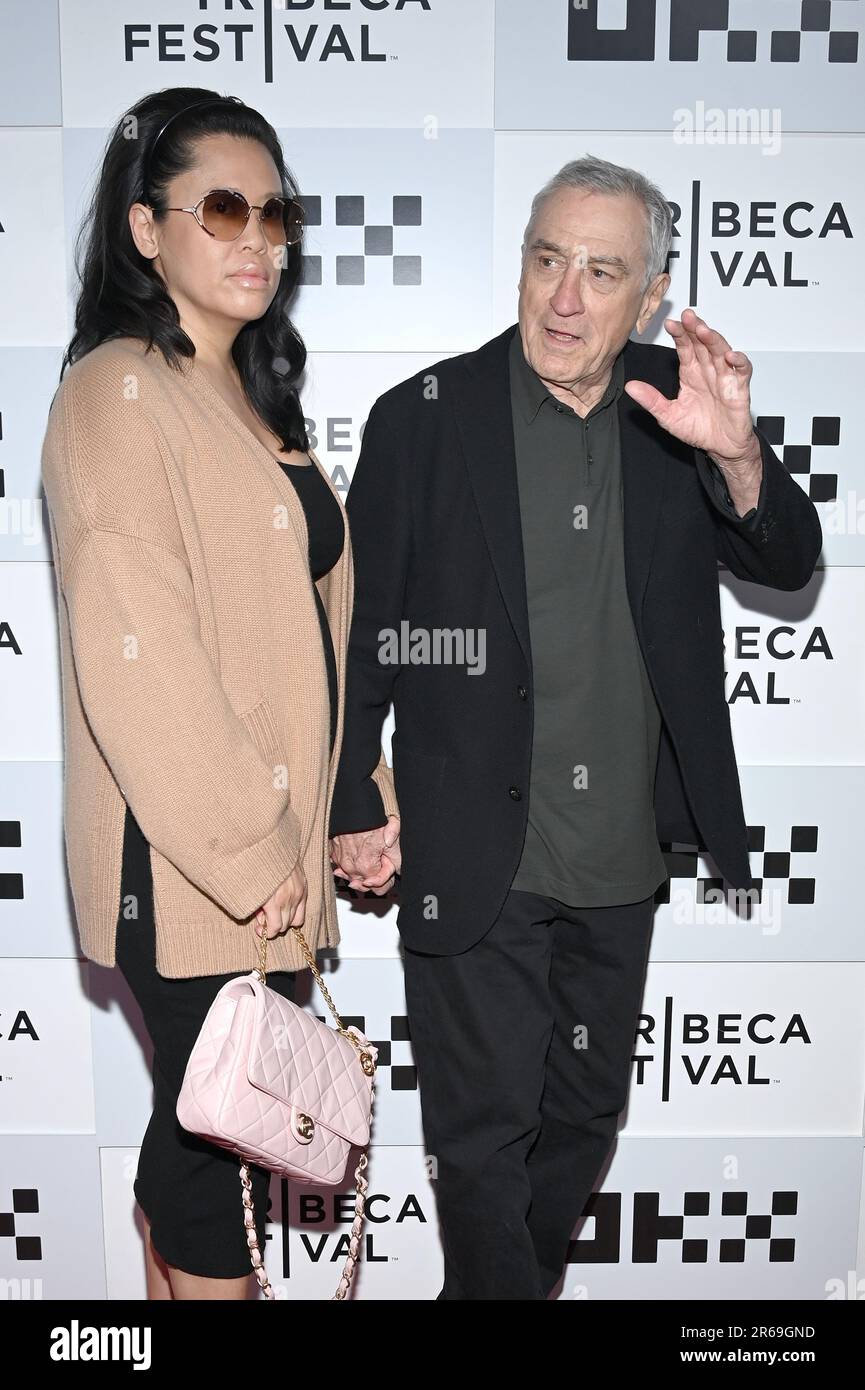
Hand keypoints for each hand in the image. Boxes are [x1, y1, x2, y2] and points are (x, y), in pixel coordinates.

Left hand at [254, 862, 307, 939]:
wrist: (268, 844)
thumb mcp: (248, 890)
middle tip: (263, 917)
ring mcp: (298, 892)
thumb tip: (258, 917)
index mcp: (274, 901)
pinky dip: (294, 910)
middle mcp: (289, 898)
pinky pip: (303, 908)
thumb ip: (254, 908)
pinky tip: (284, 904)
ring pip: (296, 919)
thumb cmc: (255, 865)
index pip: (276, 928)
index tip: (258, 929)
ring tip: (274, 910)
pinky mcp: (304, 885)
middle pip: (285, 925)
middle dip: (273, 925)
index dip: (266, 932)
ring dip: (285, 919)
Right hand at [330, 815, 400, 896]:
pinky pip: (341, 866)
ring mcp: (339, 861)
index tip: (387, 864)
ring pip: (352, 876)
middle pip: (365, 885)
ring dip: (360, 870)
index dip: (387, 877)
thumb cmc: (370, 818)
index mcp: (366, 866)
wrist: (351, 805)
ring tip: (367, 854)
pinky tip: (355, 852)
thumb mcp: (393, 836)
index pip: (380, 889)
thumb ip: (396, 858)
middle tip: (379, 857)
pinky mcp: (332, 854)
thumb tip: (398, 870)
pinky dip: (349, 861)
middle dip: (374, 875)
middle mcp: (350, 867)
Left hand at [624, 307, 760, 462]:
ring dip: (713, 339)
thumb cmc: (699, 429)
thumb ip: (651, 400)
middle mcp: (708, 371)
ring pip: (721, 351)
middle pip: (703, 343)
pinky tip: (731, 356)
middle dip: (695, 328)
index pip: (685, 348)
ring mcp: (724, 377)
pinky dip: (739, 362)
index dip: (679, 335)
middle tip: (687, 316)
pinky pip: (742, 371)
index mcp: (691, 374)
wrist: (721, 447)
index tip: (670, 324)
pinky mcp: (739, 388)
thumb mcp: (668, 416)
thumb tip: (631, 387)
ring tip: (703, 330)